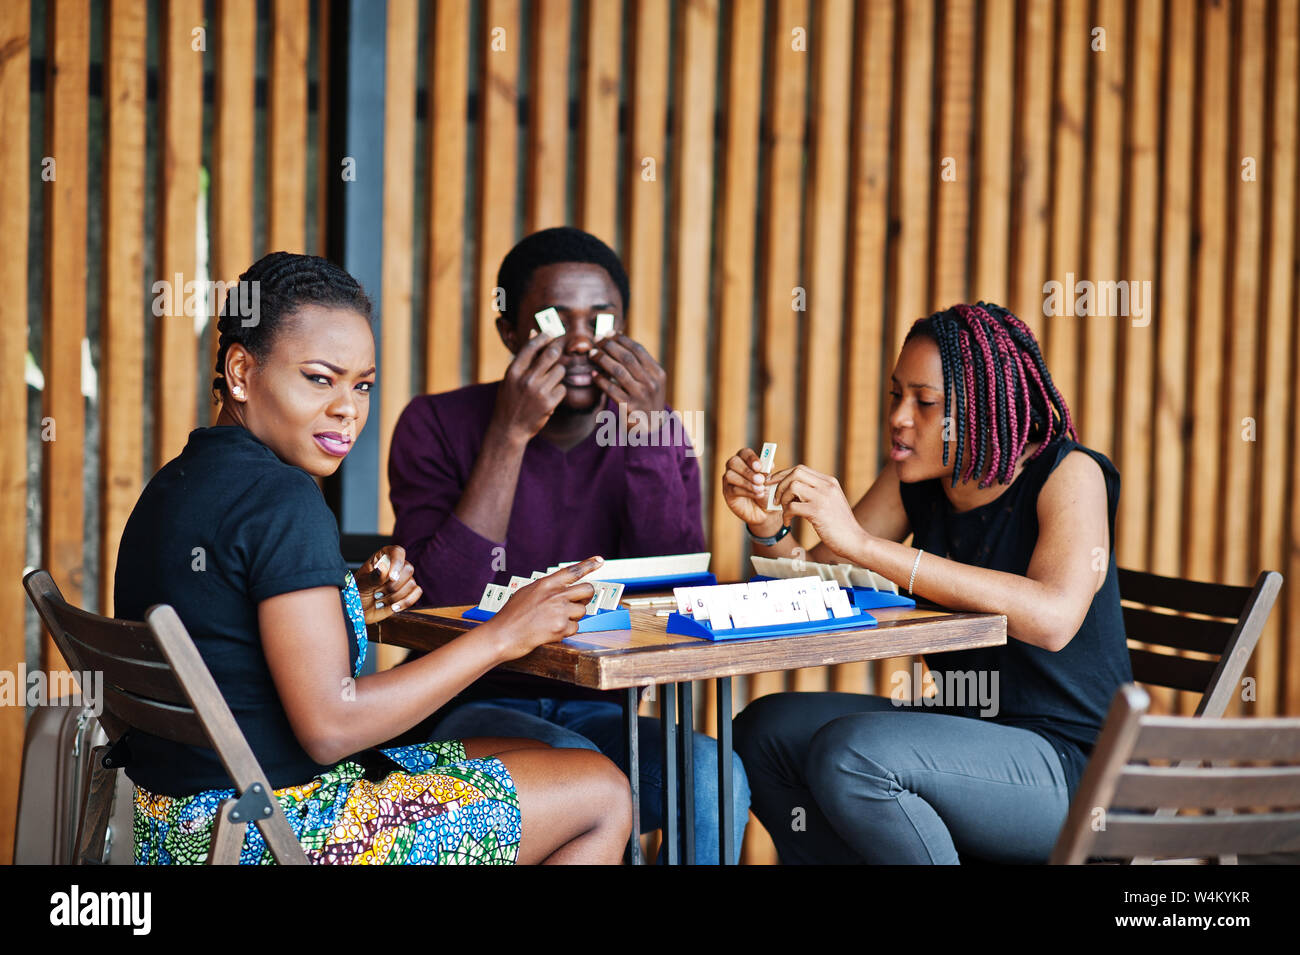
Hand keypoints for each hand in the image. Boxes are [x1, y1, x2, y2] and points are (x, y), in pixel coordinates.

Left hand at [356, 545, 422, 624]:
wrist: (358, 612)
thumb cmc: (356, 595)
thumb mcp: (361, 585)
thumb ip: (374, 577)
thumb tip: (384, 568)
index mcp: (382, 559)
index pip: (397, 552)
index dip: (397, 562)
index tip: (391, 577)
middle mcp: (394, 567)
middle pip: (408, 569)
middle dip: (393, 585)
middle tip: (378, 592)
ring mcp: (402, 581)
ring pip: (412, 583)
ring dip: (395, 596)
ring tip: (380, 600)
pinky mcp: (407, 593)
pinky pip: (417, 593)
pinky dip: (406, 601)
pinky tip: (393, 606)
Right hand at [486, 556, 603, 659]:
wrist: (502, 635)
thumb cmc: (511, 616)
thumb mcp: (526, 593)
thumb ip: (545, 589)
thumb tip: (560, 589)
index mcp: (546, 584)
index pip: (573, 571)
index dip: (589, 564)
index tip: (600, 560)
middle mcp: (555, 595)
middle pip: (587, 590)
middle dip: (586, 598)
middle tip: (578, 603)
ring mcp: (559, 611)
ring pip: (582, 611)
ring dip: (572, 617)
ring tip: (553, 621)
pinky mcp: (560, 628)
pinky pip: (574, 628)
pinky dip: (565, 631)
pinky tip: (550, 632)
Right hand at [490, 330, 567, 443]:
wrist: (509, 428)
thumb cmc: (510, 400)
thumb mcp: (510, 378)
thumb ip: (523, 358)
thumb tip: (534, 333)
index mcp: (513, 371)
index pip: (531, 346)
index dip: (544, 337)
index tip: (551, 333)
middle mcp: (526, 379)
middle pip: (551, 354)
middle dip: (556, 351)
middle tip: (556, 353)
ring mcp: (538, 391)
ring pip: (560, 370)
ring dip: (557, 374)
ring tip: (548, 382)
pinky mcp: (549, 403)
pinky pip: (563, 388)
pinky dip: (559, 391)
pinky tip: (549, 397)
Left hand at [590, 333, 667, 431]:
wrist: (651, 429)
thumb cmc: (646, 401)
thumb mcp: (651, 382)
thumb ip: (640, 366)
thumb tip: (617, 341)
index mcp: (658, 373)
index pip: (638, 350)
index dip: (621, 339)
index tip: (608, 333)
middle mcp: (651, 383)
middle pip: (627, 358)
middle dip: (609, 346)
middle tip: (596, 341)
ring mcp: (641, 396)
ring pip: (618, 371)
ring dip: (602, 359)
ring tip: (592, 354)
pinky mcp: (629, 408)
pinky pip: (611, 389)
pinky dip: (600, 380)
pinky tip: (593, 374)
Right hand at [722, 447, 783, 534]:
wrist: (764, 510)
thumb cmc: (767, 491)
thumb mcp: (771, 480)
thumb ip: (768, 472)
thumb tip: (768, 465)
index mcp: (745, 460)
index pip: (744, 453)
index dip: (751, 458)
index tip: (760, 467)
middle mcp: (734, 467)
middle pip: (734, 462)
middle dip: (747, 471)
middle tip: (760, 479)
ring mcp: (728, 480)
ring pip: (730, 475)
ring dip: (747, 482)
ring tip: (760, 489)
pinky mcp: (727, 492)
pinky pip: (733, 489)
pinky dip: (746, 492)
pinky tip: (757, 494)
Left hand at [772, 465, 869, 560]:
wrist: (854, 541)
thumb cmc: (840, 525)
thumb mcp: (831, 502)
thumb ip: (816, 493)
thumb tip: (792, 489)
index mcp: (829, 482)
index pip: (800, 469)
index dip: (783, 474)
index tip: (773, 483)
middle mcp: (827, 486)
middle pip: (795, 472)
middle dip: (780, 484)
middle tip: (776, 499)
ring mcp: (823, 498)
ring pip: (792, 486)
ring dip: (783, 499)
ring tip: (784, 511)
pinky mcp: (818, 512)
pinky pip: (792, 507)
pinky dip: (786, 514)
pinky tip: (788, 522)